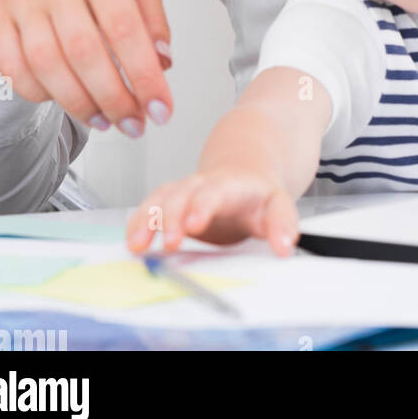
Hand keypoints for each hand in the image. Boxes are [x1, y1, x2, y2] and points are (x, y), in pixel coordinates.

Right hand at [0, 0, 172, 137]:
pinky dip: (40, 94)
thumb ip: (151, 18)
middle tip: (133, 125)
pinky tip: (62, 99)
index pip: (126, 29)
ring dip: (79, 104)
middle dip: (114, 99)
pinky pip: (15, 69)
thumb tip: (163, 63)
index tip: (161, 109)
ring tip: (105, 120)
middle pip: (85, 52)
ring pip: (48, 66)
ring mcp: (20, 0)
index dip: (145, 76)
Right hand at [125, 171, 298, 256]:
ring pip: (161, 198)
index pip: (215, 191)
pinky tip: (132, 241)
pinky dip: (138, 222)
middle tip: (170, 243)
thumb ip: (282, 224)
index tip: (194, 224)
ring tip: (139, 246)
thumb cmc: (258, 195)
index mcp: (230, 184)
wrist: (244, 172)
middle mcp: (201, 184)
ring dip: (148, 220)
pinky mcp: (170, 204)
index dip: (202, 205)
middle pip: (182, 194)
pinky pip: (149, 207)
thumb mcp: (278, 205)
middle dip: (173, 217)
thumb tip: (285, 247)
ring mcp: (183, 192)